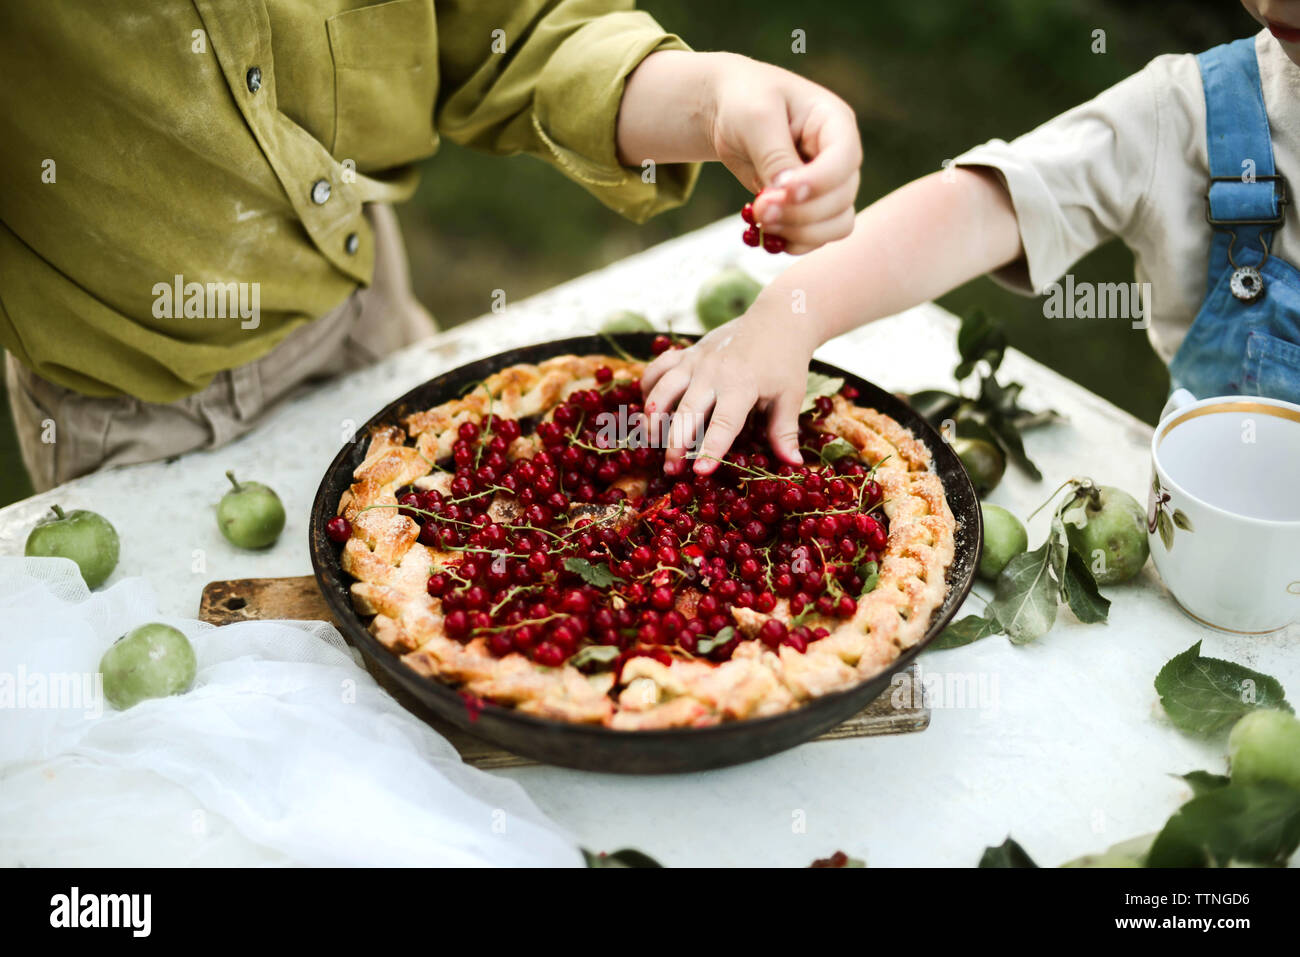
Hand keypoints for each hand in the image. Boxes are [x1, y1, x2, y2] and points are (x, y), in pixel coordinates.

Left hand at [616, 51, 860, 254]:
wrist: (727, 111)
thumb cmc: (744, 100)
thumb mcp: (756, 116)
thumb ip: (774, 154)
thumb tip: (786, 193)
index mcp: (835, 123)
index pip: (845, 159)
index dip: (819, 182)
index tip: (783, 191)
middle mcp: (839, 157)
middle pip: (842, 199)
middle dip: (801, 212)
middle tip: (760, 210)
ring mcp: (828, 184)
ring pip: (836, 224)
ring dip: (800, 233)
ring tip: (762, 221)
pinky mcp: (810, 206)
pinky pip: (817, 236)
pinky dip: (793, 242)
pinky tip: (767, 235)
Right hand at [641, 304, 818, 475]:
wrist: (777, 319)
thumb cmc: (785, 362)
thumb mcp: (790, 397)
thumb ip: (784, 432)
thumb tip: (793, 464)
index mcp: (742, 385)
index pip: (724, 423)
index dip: (711, 449)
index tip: (700, 472)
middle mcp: (713, 372)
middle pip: (687, 412)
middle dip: (675, 444)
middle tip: (671, 471)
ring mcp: (696, 360)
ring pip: (663, 389)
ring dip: (653, 418)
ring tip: (650, 443)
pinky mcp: (686, 352)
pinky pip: (657, 369)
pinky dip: (648, 388)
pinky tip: (647, 408)